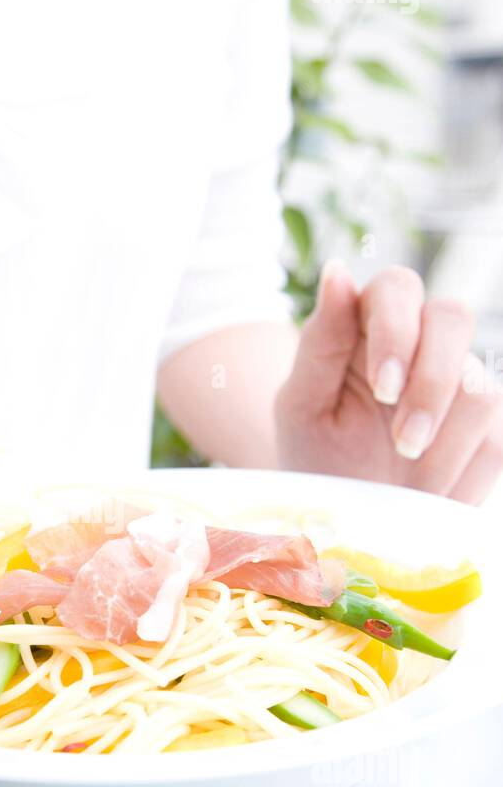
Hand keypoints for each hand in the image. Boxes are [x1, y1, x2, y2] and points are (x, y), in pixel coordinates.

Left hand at [275, 262, 502, 502]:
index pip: (397, 288)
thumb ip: (321, 341)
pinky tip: (428, 495)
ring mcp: (460, 380)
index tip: (384, 388)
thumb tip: (337, 271)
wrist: (342, 514)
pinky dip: (462, 476)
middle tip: (403, 443)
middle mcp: (420, 339)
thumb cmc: (313, 451)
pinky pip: (497, 440)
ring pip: (480, 388)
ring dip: (442, 447)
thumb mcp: (303, 405)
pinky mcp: (488, 427)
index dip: (398, 332)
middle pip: (453, 319)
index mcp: (368, 321)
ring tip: (406, 482)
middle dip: (431, 384)